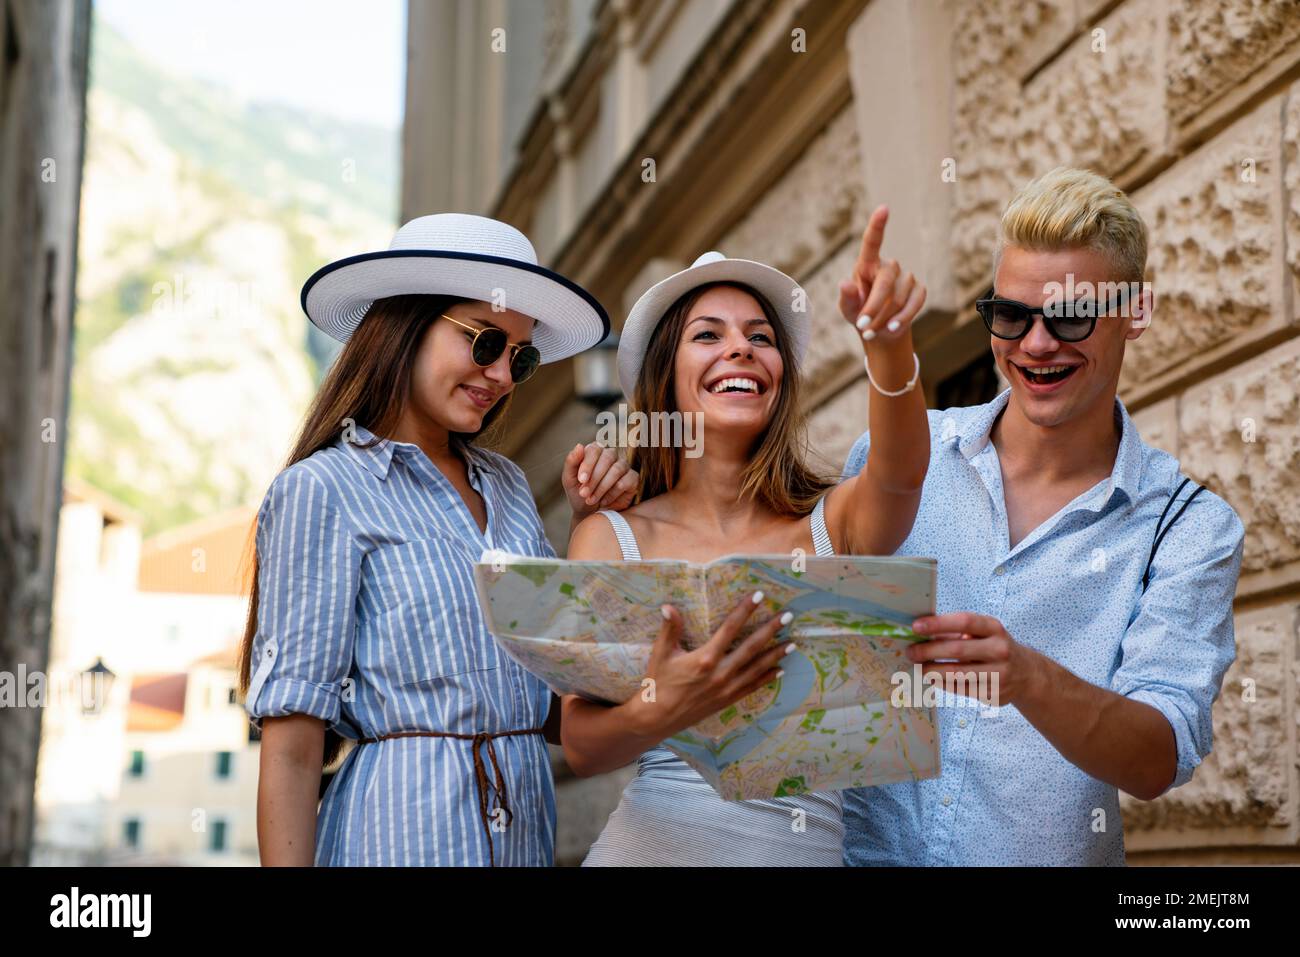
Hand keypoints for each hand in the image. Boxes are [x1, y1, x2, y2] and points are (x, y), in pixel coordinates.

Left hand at [562, 442, 637, 516]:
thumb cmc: (579, 494)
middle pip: (607, 458)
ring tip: (591, 500)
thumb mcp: (569, 479)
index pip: (594, 449)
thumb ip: (571, 462)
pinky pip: (625, 482)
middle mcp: (611, 455)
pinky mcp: (633, 478)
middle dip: (594, 478)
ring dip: (601, 487)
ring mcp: (623, 466)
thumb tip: (579, 445)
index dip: (588, 464)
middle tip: (584, 494)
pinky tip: (603, 501)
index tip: (581, 480)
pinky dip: (612, 494)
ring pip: (616, 470)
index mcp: (594, 451)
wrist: (589, 514)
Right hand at [632, 591, 796, 738]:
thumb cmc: (658, 682)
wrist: (658, 717)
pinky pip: (753, 686)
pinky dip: (767, 677)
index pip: (730, 628)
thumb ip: (670, 629)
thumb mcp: (661, 653)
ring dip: (776, 654)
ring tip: (793, 643)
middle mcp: (721, 672)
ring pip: (757, 667)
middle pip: (752, 647)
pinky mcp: (728, 700)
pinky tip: (780, 669)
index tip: (758, 596)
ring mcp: (727, 688)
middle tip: (788, 617)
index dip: (745, 610)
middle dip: (771, 630)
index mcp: (705, 658)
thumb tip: (669, 606)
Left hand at [837, 205, 926, 344]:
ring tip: (872, 330)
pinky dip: (902, 319)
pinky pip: (914, 304)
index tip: (884, 208)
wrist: (879, 329)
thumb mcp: (847, 308)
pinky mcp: (919, 290)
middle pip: (885, 282)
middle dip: (874, 307)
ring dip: (884, 318)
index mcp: (867, 264)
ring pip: (899, 298)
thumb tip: (844, 284)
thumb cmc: (859, 313)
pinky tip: (892, 329)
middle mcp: (888, 266)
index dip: (878, 225)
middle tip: (862, 327)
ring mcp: (906, 278)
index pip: (872, 242)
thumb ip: (846, 297)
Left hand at [905, 612, 1043, 706]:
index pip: (964, 622)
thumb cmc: (994, 647)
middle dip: (928, 651)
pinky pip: (962, 690)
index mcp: (994, 628)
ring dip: (932, 671)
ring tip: (919, 667)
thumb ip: (958, 632)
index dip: (938, 624)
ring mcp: (1000, 674)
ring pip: (957, 674)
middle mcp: (1000, 650)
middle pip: (957, 651)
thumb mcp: (984, 633)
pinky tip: (934, 679)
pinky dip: (944, 684)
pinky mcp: (995, 694)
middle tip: (910, 652)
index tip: (916, 627)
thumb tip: (921, 633)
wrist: (1027, 674)